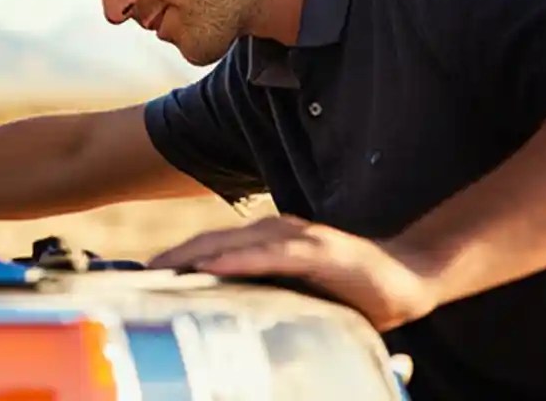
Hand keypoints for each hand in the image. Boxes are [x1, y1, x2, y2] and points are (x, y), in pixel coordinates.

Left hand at [146, 215, 439, 331]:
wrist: (406, 276)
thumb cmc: (349, 288)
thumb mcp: (296, 291)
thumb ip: (263, 292)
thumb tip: (224, 313)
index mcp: (268, 241)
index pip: (213, 246)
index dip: (177, 258)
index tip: (144, 275)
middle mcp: (276, 232)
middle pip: (212, 241)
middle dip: (174, 257)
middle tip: (138, 274)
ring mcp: (296, 237)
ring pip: (233, 243)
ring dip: (195, 255)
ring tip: (162, 269)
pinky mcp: (316, 250)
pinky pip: (268, 255)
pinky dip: (237, 261)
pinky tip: (212, 268)